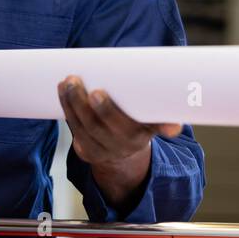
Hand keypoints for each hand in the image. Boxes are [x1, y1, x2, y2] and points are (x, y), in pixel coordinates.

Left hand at [57, 75, 181, 210]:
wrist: (125, 156)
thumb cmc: (139, 126)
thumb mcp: (153, 122)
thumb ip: (162, 120)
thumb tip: (176, 127)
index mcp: (139, 136)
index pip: (126, 126)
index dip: (109, 111)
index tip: (97, 93)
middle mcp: (119, 146)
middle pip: (98, 126)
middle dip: (85, 104)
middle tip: (76, 81)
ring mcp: (100, 150)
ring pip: (82, 127)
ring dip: (71, 103)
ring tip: (68, 82)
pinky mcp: (85, 151)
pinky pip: (74, 130)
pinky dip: (66, 109)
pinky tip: (62, 91)